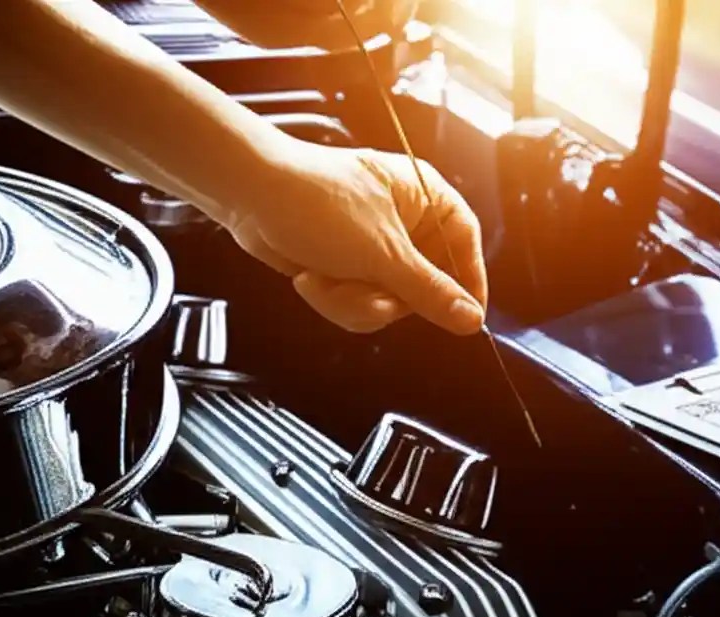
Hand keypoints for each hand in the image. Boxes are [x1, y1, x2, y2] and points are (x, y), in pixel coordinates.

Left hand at [226, 142, 486, 334]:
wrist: (249, 194)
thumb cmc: (314, 201)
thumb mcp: (381, 253)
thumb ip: (429, 291)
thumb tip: (470, 318)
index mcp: (425, 197)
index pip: (465, 243)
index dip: (469, 282)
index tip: (467, 317)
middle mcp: (404, 220)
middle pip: (424, 285)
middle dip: (386, 298)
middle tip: (363, 291)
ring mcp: (374, 244)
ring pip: (388, 301)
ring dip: (353, 301)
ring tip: (326, 278)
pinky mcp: (347, 263)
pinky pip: (359, 301)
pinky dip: (334, 299)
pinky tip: (312, 279)